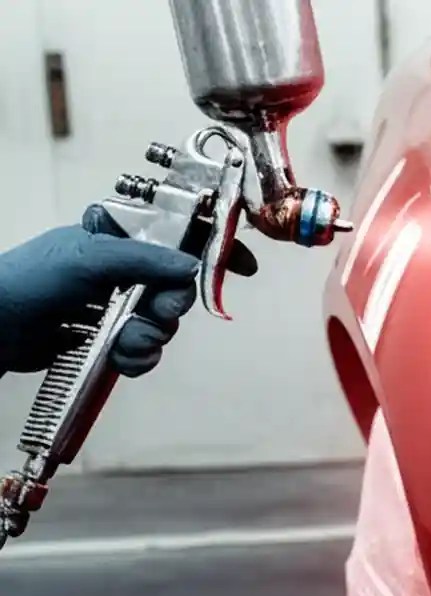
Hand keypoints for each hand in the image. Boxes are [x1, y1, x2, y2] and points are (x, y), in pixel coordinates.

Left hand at [0, 205, 256, 376]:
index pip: (177, 234)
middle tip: (158, 313)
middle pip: (178, 286)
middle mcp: (123, 270)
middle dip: (172, 306)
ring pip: (164, 322)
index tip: (239, 266)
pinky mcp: (109, 338)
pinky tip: (121, 360)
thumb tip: (189, 267)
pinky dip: (139, 358)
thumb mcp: (86, 259)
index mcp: (118, 238)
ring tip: (124, 343)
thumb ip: (142, 260)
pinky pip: (147, 349)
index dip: (211, 247)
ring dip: (151, 338)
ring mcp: (117, 305)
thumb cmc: (24, 283)